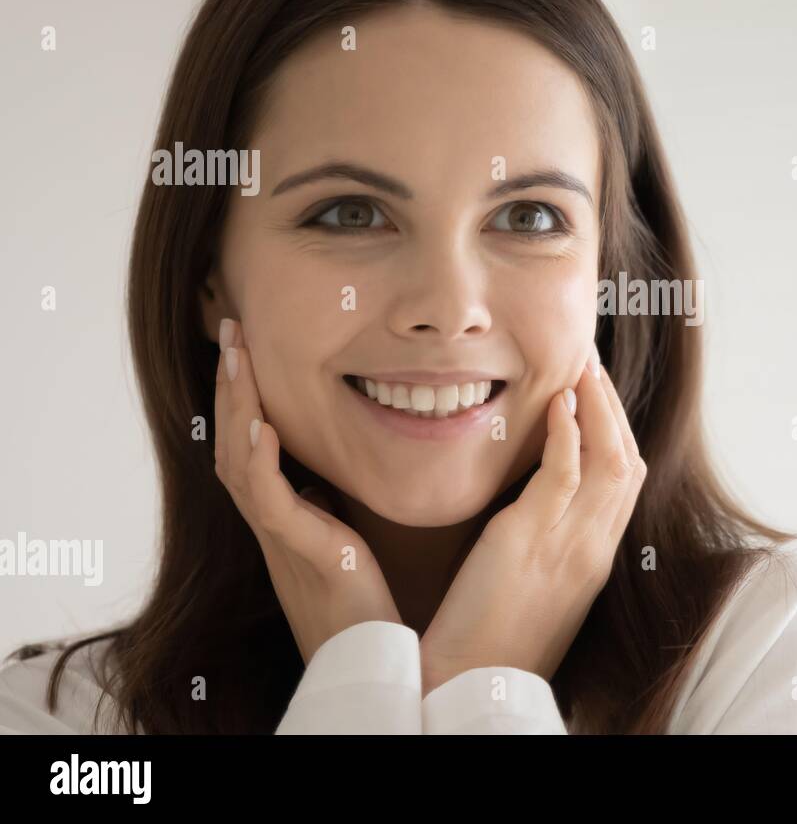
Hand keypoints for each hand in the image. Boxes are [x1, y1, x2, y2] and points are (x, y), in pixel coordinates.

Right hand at [213, 318, 401, 664]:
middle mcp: (272, 522)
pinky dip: (261, 460)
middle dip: (231, 382)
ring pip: (239, 462)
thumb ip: (332, 501)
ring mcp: (282, 539)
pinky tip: (261, 425)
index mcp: (284, 514)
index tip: (245, 342)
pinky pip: (269, 502)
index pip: (249, 442)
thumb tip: (334, 465)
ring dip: (236, 404)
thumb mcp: (347, 535)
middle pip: (232, 441)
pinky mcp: (306, 554)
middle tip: (230, 328)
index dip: (242, 393)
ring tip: (237, 356)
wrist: (371, 661)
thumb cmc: (366, 603)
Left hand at [418, 353, 645, 692]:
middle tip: (593, 364)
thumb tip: (535, 502)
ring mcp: (568, 545)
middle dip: (615, 408)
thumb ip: (547, 541)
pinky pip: (564, 474)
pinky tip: (560, 402)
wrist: (471, 684)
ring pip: (609, 460)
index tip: (599, 394)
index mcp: (595, 559)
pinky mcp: (529, 541)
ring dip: (598, 407)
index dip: (618, 431)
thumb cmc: (491, 641)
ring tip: (581, 367)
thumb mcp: (536, 587)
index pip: (627, 481)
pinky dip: (569, 432)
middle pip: (628, 462)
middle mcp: (593, 549)